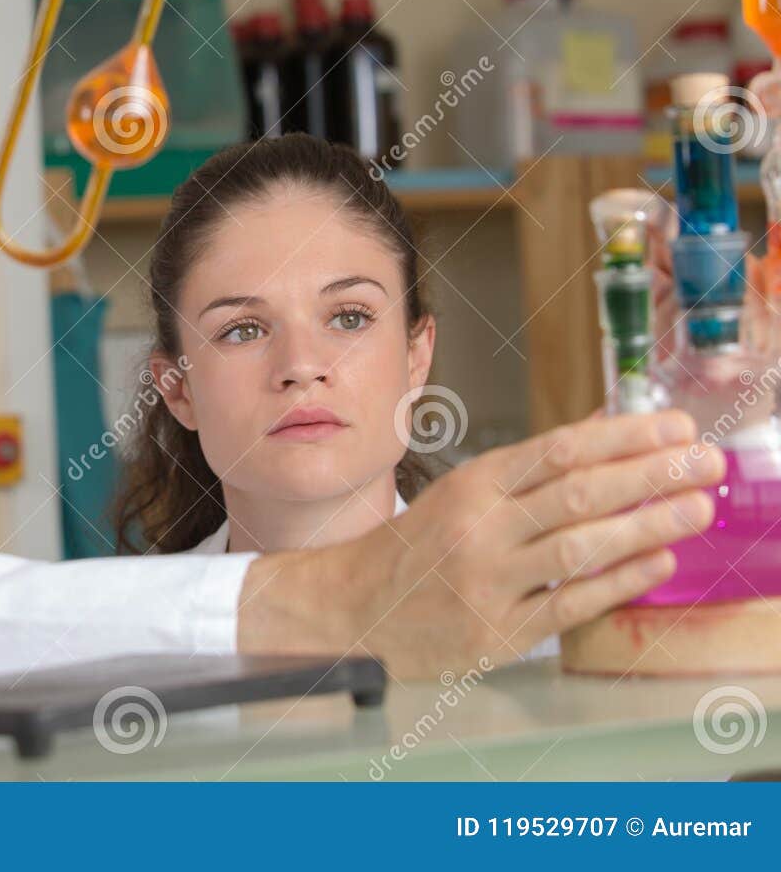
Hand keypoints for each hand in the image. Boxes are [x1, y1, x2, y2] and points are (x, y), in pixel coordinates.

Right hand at [234, 409, 719, 677]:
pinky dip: (618, 582)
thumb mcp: (465, 491)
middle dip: (651, 474)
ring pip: (579, 547)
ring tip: (697, 507)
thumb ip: (536, 465)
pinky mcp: (498, 631)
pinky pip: (570, 604)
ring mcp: (488, 581)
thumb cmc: (413, 550)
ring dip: (647, 526)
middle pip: (577, 493)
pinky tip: (658, 563)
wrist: (352, 611)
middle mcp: (479, 529)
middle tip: (705, 461)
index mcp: (472, 485)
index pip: (559, 449)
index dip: (623, 436)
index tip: (675, 425)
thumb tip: (606, 425)